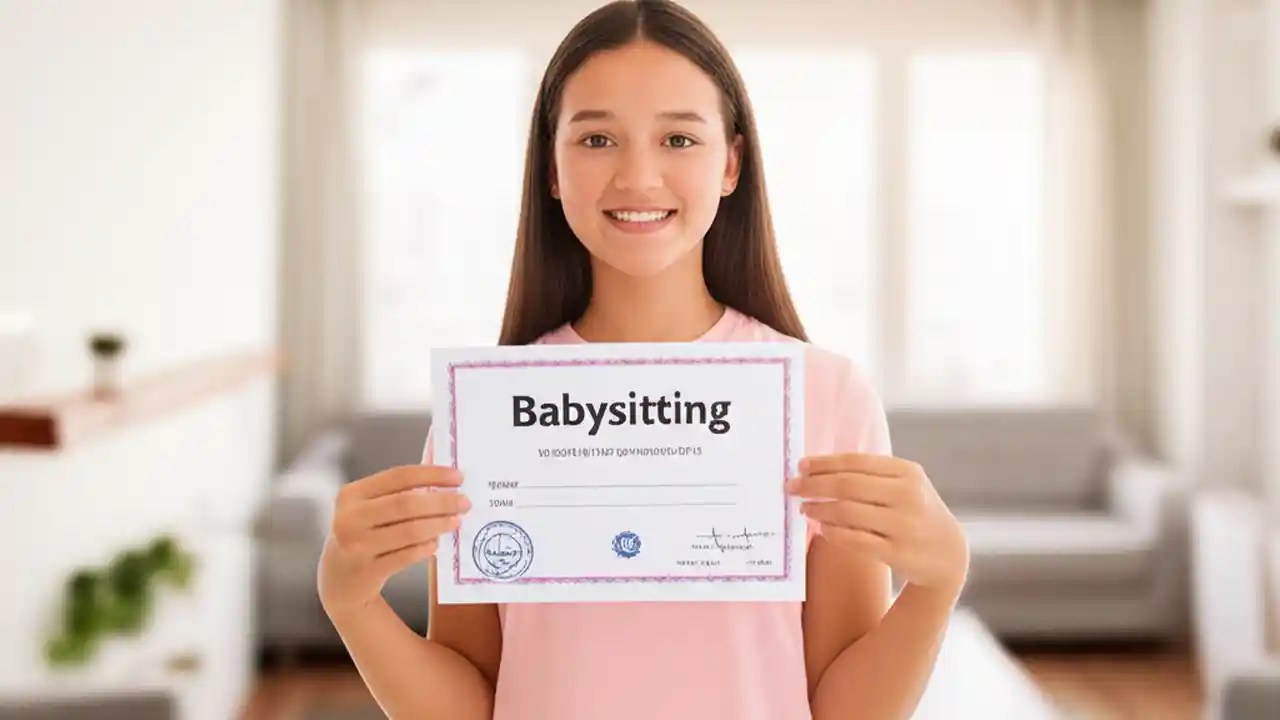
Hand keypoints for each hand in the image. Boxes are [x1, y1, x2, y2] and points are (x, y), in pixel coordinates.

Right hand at [318, 465, 470, 621]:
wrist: (338, 583)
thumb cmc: (362, 536)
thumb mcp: (367, 509)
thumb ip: (397, 492)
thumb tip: (443, 478)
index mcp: (351, 494)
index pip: (399, 476)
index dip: (432, 474)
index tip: (459, 476)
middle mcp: (349, 518)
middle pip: (407, 503)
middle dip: (442, 502)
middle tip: (465, 502)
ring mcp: (356, 547)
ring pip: (411, 531)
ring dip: (439, 524)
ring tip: (456, 521)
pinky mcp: (367, 572)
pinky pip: (408, 555)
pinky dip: (427, 547)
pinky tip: (436, 543)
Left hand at [786, 453, 968, 599]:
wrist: (948, 555)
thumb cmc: (915, 512)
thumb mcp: (905, 485)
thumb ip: (870, 475)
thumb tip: (818, 468)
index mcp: (908, 472)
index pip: (856, 461)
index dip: (824, 463)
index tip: (800, 466)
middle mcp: (908, 496)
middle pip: (848, 485)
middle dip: (814, 485)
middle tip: (791, 487)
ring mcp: (904, 525)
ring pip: (848, 512)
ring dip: (819, 509)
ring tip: (805, 508)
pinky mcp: (897, 552)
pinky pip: (855, 539)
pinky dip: (833, 532)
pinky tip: (822, 528)